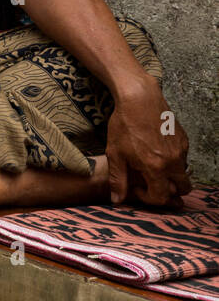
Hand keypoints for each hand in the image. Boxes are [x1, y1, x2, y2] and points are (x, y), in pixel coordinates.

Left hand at [106, 83, 190, 205]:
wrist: (139, 99)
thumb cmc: (124, 125)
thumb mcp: (115, 154)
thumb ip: (118, 180)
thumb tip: (117, 201)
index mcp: (156, 168)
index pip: (161, 198)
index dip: (148, 198)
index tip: (137, 187)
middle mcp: (173, 161)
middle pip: (182, 189)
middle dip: (169, 191)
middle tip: (151, 182)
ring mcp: (181, 150)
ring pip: (183, 173)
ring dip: (171, 176)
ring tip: (152, 166)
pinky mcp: (184, 140)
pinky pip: (183, 158)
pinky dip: (173, 161)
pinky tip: (156, 151)